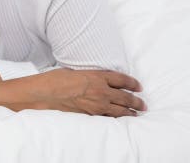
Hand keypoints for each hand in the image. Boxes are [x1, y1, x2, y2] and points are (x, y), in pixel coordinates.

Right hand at [0, 68, 146, 116]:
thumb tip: (92, 79)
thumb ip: (88, 76)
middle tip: (143, 103)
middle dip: (136, 101)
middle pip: (125, 96)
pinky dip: (118, 117)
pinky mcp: (92, 113)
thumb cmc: (56, 79)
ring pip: (121, 109)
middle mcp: (101, 90)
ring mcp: (97, 103)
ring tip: (137, 113)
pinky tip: (122, 118)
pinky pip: (110, 116)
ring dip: (131, 111)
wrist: (47, 93)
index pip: (121, 79)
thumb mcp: (74, 71)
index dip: (132, 83)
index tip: (138, 86)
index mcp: (97, 76)